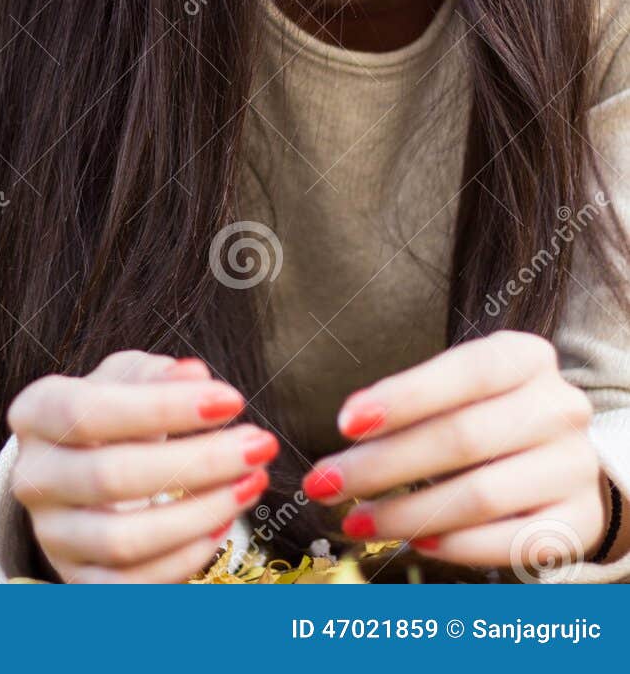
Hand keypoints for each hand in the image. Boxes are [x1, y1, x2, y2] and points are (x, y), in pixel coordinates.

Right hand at [8, 349, 276, 582]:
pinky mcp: (78, 581)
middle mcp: (32, 477)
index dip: (163, 407)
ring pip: (123, 539)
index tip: (232, 400)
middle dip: (197, 462)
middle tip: (259, 445)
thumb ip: (156, 374)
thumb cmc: (110, 416)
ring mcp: (52, 535)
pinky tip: (223, 524)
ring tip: (251, 483)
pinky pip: (133, 586)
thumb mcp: (125, 379)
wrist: (77, 469)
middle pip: (111, 477)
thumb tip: (194, 375)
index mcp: (35, 414)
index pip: (91, 411)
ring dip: (200, 513)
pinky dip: (185, 559)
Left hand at [302, 331, 613, 573]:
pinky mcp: (577, 523)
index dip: (404, 395)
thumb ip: (416, 402)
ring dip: (407, 513)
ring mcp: (574, 467)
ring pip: (480, 495)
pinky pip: (509, 542)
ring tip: (356, 520)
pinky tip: (414, 543)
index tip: (345, 422)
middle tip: (325, 482)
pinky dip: (455, 545)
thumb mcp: (462, 388)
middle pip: (462, 438)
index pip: (466, 371)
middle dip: (383, 465)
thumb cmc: (490, 412)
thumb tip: (349, 433)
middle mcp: (559, 408)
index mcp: (527, 357)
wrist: (563, 457)